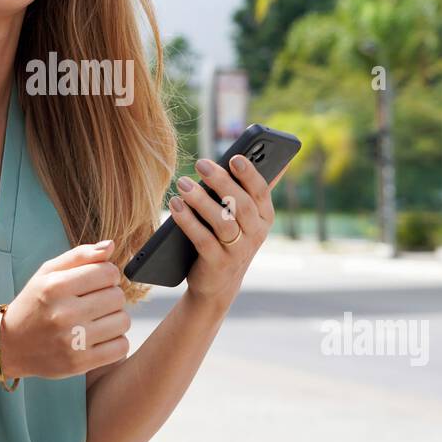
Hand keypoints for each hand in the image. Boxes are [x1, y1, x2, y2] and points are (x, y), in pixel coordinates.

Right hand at [0, 241, 130, 379]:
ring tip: (96, 320)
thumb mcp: (48, 272)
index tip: (97, 282)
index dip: (108, 274)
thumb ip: (80, 255)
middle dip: (111, 296)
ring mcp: (72, 341)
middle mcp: (63, 313)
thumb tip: (110, 246)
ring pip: (123, 321)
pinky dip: (115, 341)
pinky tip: (99, 337)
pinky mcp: (80, 363)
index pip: (108, 272)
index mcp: (56, 286)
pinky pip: (121, 347)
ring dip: (114, 319)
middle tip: (95, 302)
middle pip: (118, 296)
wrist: (10, 345)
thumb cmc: (33, 304)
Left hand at [168, 154, 285, 307]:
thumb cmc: (228, 239)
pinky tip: (176, 206)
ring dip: (201, 201)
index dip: (249, 174)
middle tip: (201, 164)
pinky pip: (203, 240)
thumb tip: (264, 158)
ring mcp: (239, 252)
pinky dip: (188, 222)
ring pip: (223, 222)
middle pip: (242, 205)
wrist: (218, 283)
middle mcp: (256, 234)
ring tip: (183, 183)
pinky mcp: (219, 265)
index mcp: (265, 217)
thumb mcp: (243, 217)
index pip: (261, 192)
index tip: (234, 157)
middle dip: (222, 182)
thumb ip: (250, 190)